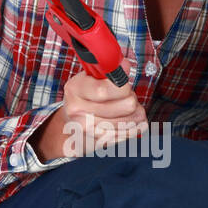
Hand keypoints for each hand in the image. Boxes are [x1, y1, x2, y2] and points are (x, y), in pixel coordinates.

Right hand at [30, 57, 147, 160]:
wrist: (70, 126)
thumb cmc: (85, 97)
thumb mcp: (90, 78)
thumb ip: (109, 71)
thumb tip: (124, 65)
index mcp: (75, 89)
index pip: (106, 90)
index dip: (124, 86)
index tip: (125, 83)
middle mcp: (78, 111)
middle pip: (126, 105)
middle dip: (132, 98)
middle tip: (126, 97)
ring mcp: (88, 129)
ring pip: (132, 120)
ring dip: (136, 112)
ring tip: (127, 108)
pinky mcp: (100, 142)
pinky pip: (131, 132)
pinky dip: (135, 126)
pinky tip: (129, 121)